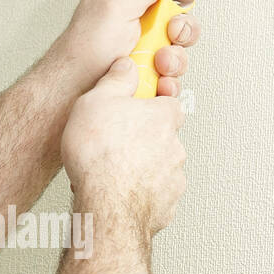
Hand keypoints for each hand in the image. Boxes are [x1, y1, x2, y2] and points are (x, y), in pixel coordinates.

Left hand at [50, 0, 199, 95]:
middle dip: (180, 29)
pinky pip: (171, 80)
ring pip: (178, 53)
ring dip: (173, 60)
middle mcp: (137, 27)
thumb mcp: (114, 7)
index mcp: (127, 1)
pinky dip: (167, 84)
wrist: (68, 97)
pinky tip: (155, 83)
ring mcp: (143, 55)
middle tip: (168, 33)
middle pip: (179, 20)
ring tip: (155, 64)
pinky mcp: (146, 80)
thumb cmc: (80, 55)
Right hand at [61, 55, 186, 238]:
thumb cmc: (101, 156)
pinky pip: (154, 197)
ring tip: (112, 172)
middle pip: (163, 138)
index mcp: (164, 118)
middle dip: (143, 141)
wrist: (106, 206)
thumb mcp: (98, 100)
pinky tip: (118, 193)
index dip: (150, 106)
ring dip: (141, 170)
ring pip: (159, 169)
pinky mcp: (166, 207)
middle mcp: (175, 148)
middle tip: (116, 145)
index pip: (168, 103)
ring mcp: (173, 180)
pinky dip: (139, 195)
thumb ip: (117, 79)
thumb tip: (126, 65)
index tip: (134, 110)